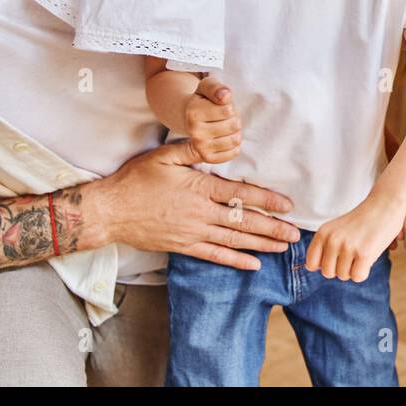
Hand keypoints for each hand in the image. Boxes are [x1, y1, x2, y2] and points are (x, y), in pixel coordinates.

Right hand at [83, 140, 299, 270]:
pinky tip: (253, 265)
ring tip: (283, 248)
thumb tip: (217, 139)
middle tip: (295, 233)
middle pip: (244, 221)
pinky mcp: (183, 246)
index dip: (267, 200)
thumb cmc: (137, 180)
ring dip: (261, 245)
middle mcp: (200, 213)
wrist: (109, 211)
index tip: (287, 205)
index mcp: (200, 188)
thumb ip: (194, 148)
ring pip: (234, 240)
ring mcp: (192, 232)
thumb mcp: (165, 156)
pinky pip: (214, 256)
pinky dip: (235, 261)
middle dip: (273, 228)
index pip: (241, 195)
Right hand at [184, 77, 240, 163]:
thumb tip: (225, 96)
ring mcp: (200, 146)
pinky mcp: (208, 158)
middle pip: (233, 125)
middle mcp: (194, 131)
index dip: (230, 106)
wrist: (192, 117)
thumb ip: (217, 88)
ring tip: (226, 126)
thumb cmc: (205, 100)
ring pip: (235, 139)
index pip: (228, 110)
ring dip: (235, 131)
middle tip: (225, 117)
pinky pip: (233, 152)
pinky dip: (234, 145)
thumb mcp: (208, 86)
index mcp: (193, 112)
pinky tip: (225, 137)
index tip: (222, 105)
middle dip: (234, 118)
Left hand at [305, 191, 405, 281]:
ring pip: (344, 276)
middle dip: (340, 268)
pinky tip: (369, 257)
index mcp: (323, 232)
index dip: (325, 264)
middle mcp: (332, 239)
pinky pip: (358, 277)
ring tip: (362, 252)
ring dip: (354, 269)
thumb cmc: (363, 219)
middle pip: (327, 273)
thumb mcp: (337, 228)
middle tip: (353, 254)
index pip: (311, 264)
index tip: (337, 257)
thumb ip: (325, 246)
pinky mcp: (364, 253)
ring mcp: (348, 246)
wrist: (386, 204)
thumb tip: (315, 269)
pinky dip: (364, 272)